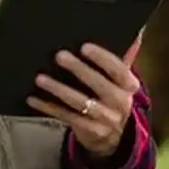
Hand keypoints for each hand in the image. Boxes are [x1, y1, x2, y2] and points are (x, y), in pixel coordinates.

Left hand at [26, 39, 140, 158]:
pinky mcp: (89, 131)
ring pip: (80, 103)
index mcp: (129, 86)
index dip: (102, 58)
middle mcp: (120, 103)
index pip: (119, 70)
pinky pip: (66, 116)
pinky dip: (48, 107)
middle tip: (59, 56)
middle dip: (79, 69)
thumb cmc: (112, 98)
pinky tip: (33, 98)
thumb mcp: (121, 81)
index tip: (85, 46)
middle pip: (99, 85)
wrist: (114, 137)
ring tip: (41, 78)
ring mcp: (105, 119)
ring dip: (59, 89)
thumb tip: (135, 31)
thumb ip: (123, 58)